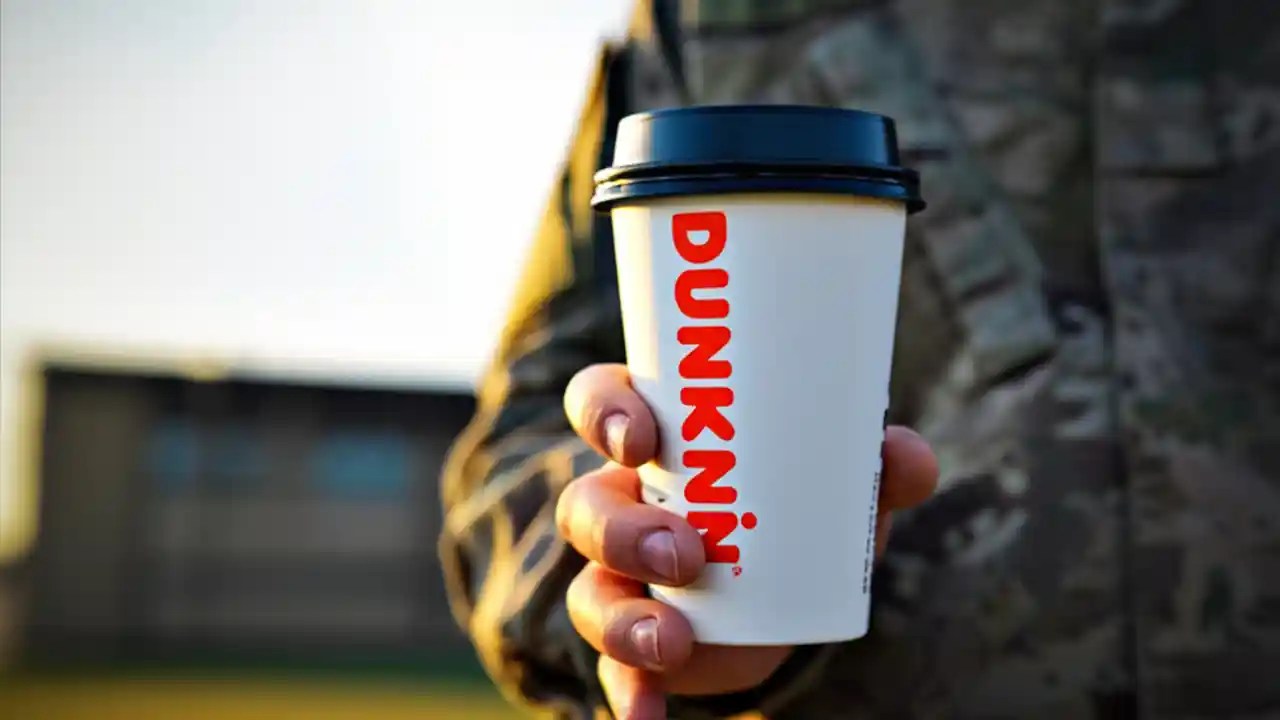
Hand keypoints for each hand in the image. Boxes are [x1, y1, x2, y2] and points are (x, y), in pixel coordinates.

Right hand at [557, 364, 938, 719]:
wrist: (802, 586)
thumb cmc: (806, 504)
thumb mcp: (842, 480)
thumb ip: (881, 466)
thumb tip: (905, 456)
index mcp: (657, 440)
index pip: (600, 403)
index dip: (603, 413)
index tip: (639, 439)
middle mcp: (624, 505)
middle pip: (585, 505)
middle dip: (620, 530)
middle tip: (685, 553)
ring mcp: (624, 578)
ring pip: (590, 591)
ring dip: (620, 617)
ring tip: (672, 639)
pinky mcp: (641, 644)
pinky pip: (615, 669)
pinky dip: (626, 692)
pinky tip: (644, 717)